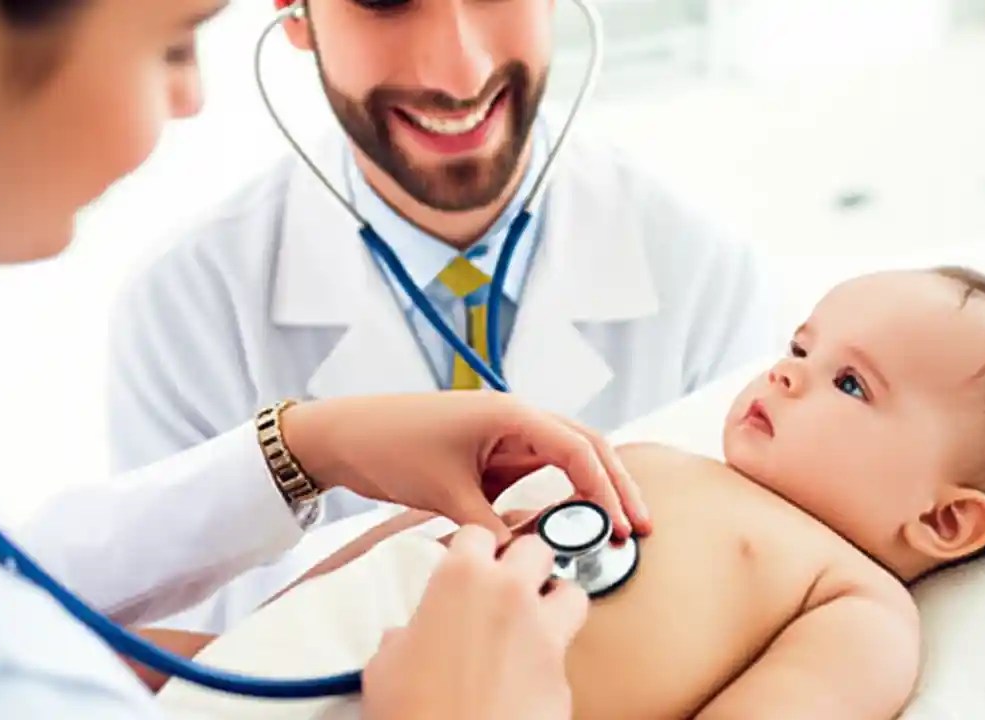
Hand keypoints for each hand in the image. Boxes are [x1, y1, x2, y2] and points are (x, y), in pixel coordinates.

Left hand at [282, 392, 650, 542]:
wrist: (344, 436)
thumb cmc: (390, 446)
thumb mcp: (444, 492)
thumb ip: (489, 527)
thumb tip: (522, 559)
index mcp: (510, 414)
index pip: (576, 449)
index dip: (604, 488)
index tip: (618, 525)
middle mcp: (516, 419)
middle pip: (586, 447)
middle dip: (617, 485)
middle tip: (640, 526)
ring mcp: (507, 435)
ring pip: (568, 459)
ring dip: (595, 489)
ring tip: (619, 526)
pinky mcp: (494, 454)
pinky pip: (540, 472)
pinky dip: (564, 493)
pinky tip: (576, 520)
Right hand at [361, 526, 586, 719]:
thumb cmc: (414, 712)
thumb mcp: (386, 667)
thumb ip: (404, 638)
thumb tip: (405, 640)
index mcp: (462, 579)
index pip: (477, 534)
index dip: (471, 551)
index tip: (468, 564)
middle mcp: (510, 593)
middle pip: (536, 548)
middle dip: (523, 564)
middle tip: (505, 586)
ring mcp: (544, 631)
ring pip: (571, 592)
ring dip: (555, 602)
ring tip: (536, 621)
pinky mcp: (565, 672)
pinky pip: (568, 651)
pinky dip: (553, 657)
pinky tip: (532, 672)